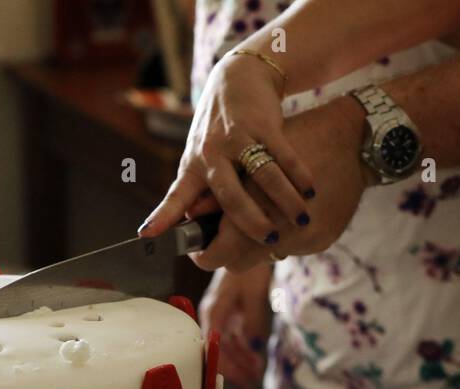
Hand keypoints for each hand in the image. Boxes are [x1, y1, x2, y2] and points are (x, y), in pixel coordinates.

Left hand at [139, 51, 314, 246]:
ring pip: (264, 175)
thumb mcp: (200, 161)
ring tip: (300, 219)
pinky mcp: (263, 124)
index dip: (163, 216)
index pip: (176, 197)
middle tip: (269, 239)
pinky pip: (284, 154)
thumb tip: (200, 236)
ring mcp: (237, 137)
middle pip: (230, 195)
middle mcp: (211, 153)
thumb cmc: (217, 132)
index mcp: (192, 167)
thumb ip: (200, 196)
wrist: (236, 79)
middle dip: (250, 220)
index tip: (149, 234)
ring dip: (285, 200)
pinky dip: (299, 174)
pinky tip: (310, 190)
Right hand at [199, 264, 272, 388]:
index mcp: (213, 311)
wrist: (248, 246)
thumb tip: (254, 347)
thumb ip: (253, 321)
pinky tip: (255, 359)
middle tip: (250, 381)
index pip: (213, 346)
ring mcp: (222, 316)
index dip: (220, 365)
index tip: (231, 380)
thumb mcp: (253, 293)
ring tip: (255, 374)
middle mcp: (214, 316)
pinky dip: (244, 349)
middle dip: (234, 367)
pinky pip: (234, 338)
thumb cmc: (249, 267)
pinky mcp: (231, 315)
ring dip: (241, 361)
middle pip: (219, 349)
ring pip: (227, 346)